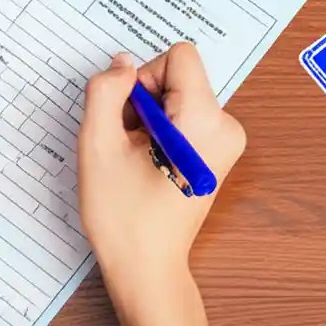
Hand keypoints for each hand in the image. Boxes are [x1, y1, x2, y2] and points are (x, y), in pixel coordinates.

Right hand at [78, 42, 245, 325]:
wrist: (147, 269)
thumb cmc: (123, 216)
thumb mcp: (98, 145)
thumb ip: (105, 91)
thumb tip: (122, 63)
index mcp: (206, 120)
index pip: (178, 56)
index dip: (143, 78)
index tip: (130, 119)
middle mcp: (227, 125)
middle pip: (178, 76)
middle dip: (143, 102)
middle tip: (127, 146)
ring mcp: (227, 141)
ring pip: (177, 96)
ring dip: (148, 119)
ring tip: (136, 160)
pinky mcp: (218, 152)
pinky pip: (185, 116)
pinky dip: (160, 132)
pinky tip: (148, 165)